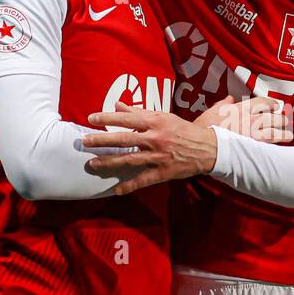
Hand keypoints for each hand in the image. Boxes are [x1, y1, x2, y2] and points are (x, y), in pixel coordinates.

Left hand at [83, 103, 217, 195]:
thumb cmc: (183, 130)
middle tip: (85, 141)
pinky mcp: (164, 171)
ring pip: (129, 160)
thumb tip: (118, 104)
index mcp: (155, 122)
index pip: (127, 118)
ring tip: (92, 164)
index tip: (91, 118)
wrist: (208, 149)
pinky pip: (144, 180)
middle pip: (124, 139)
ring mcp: (159, 156)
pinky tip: (116, 190)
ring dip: (109, 162)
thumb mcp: (163, 117)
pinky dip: (130, 186)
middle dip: (102, 140)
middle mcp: (155, 138)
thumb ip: (139, 112)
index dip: (108, 118)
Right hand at [195, 95, 291, 142]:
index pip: (261, 102)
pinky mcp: (253, 150)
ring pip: (274, 133)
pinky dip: (276, 148)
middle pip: (272, 117)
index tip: (275, 104)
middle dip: (280, 118)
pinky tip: (280, 150)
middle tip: (284, 119)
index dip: (270, 103)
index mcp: (240, 109)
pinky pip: (269, 148)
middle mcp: (250, 121)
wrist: (205, 145)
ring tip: (289, 135)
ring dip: (283, 133)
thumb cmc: (205, 128)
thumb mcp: (211, 112)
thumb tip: (228, 99)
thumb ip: (222, 105)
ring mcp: (253, 136)